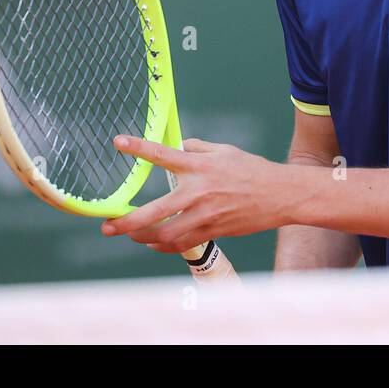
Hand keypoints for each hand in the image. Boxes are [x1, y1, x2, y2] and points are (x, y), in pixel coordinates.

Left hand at [99, 135, 291, 253]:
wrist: (280, 195)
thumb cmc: (252, 170)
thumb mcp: (224, 150)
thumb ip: (197, 148)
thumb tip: (178, 147)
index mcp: (198, 166)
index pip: (161, 154)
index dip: (138, 147)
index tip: (118, 142)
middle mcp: (197, 191)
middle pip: (153, 211)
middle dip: (126, 221)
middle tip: (108, 225)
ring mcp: (204, 215)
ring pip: (164, 234)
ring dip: (142, 237)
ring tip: (129, 234)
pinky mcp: (213, 231)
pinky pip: (181, 243)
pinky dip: (163, 245)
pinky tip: (153, 243)